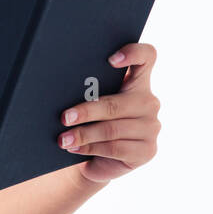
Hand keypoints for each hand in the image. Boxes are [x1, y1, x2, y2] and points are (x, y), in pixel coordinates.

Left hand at [57, 42, 161, 184]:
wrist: (95, 161)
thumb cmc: (90, 126)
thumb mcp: (90, 104)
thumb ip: (88, 91)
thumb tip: (61, 86)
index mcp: (138, 83)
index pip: (147, 57)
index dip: (133, 53)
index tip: (109, 60)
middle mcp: (149, 102)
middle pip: (116, 103)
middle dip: (86, 111)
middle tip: (64, 118)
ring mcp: (151, 127)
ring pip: (113, 129)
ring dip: (83, 134)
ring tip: (63, 139)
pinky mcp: (147, 151)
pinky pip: (115, 148)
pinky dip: (91, 148)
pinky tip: (75, 149)